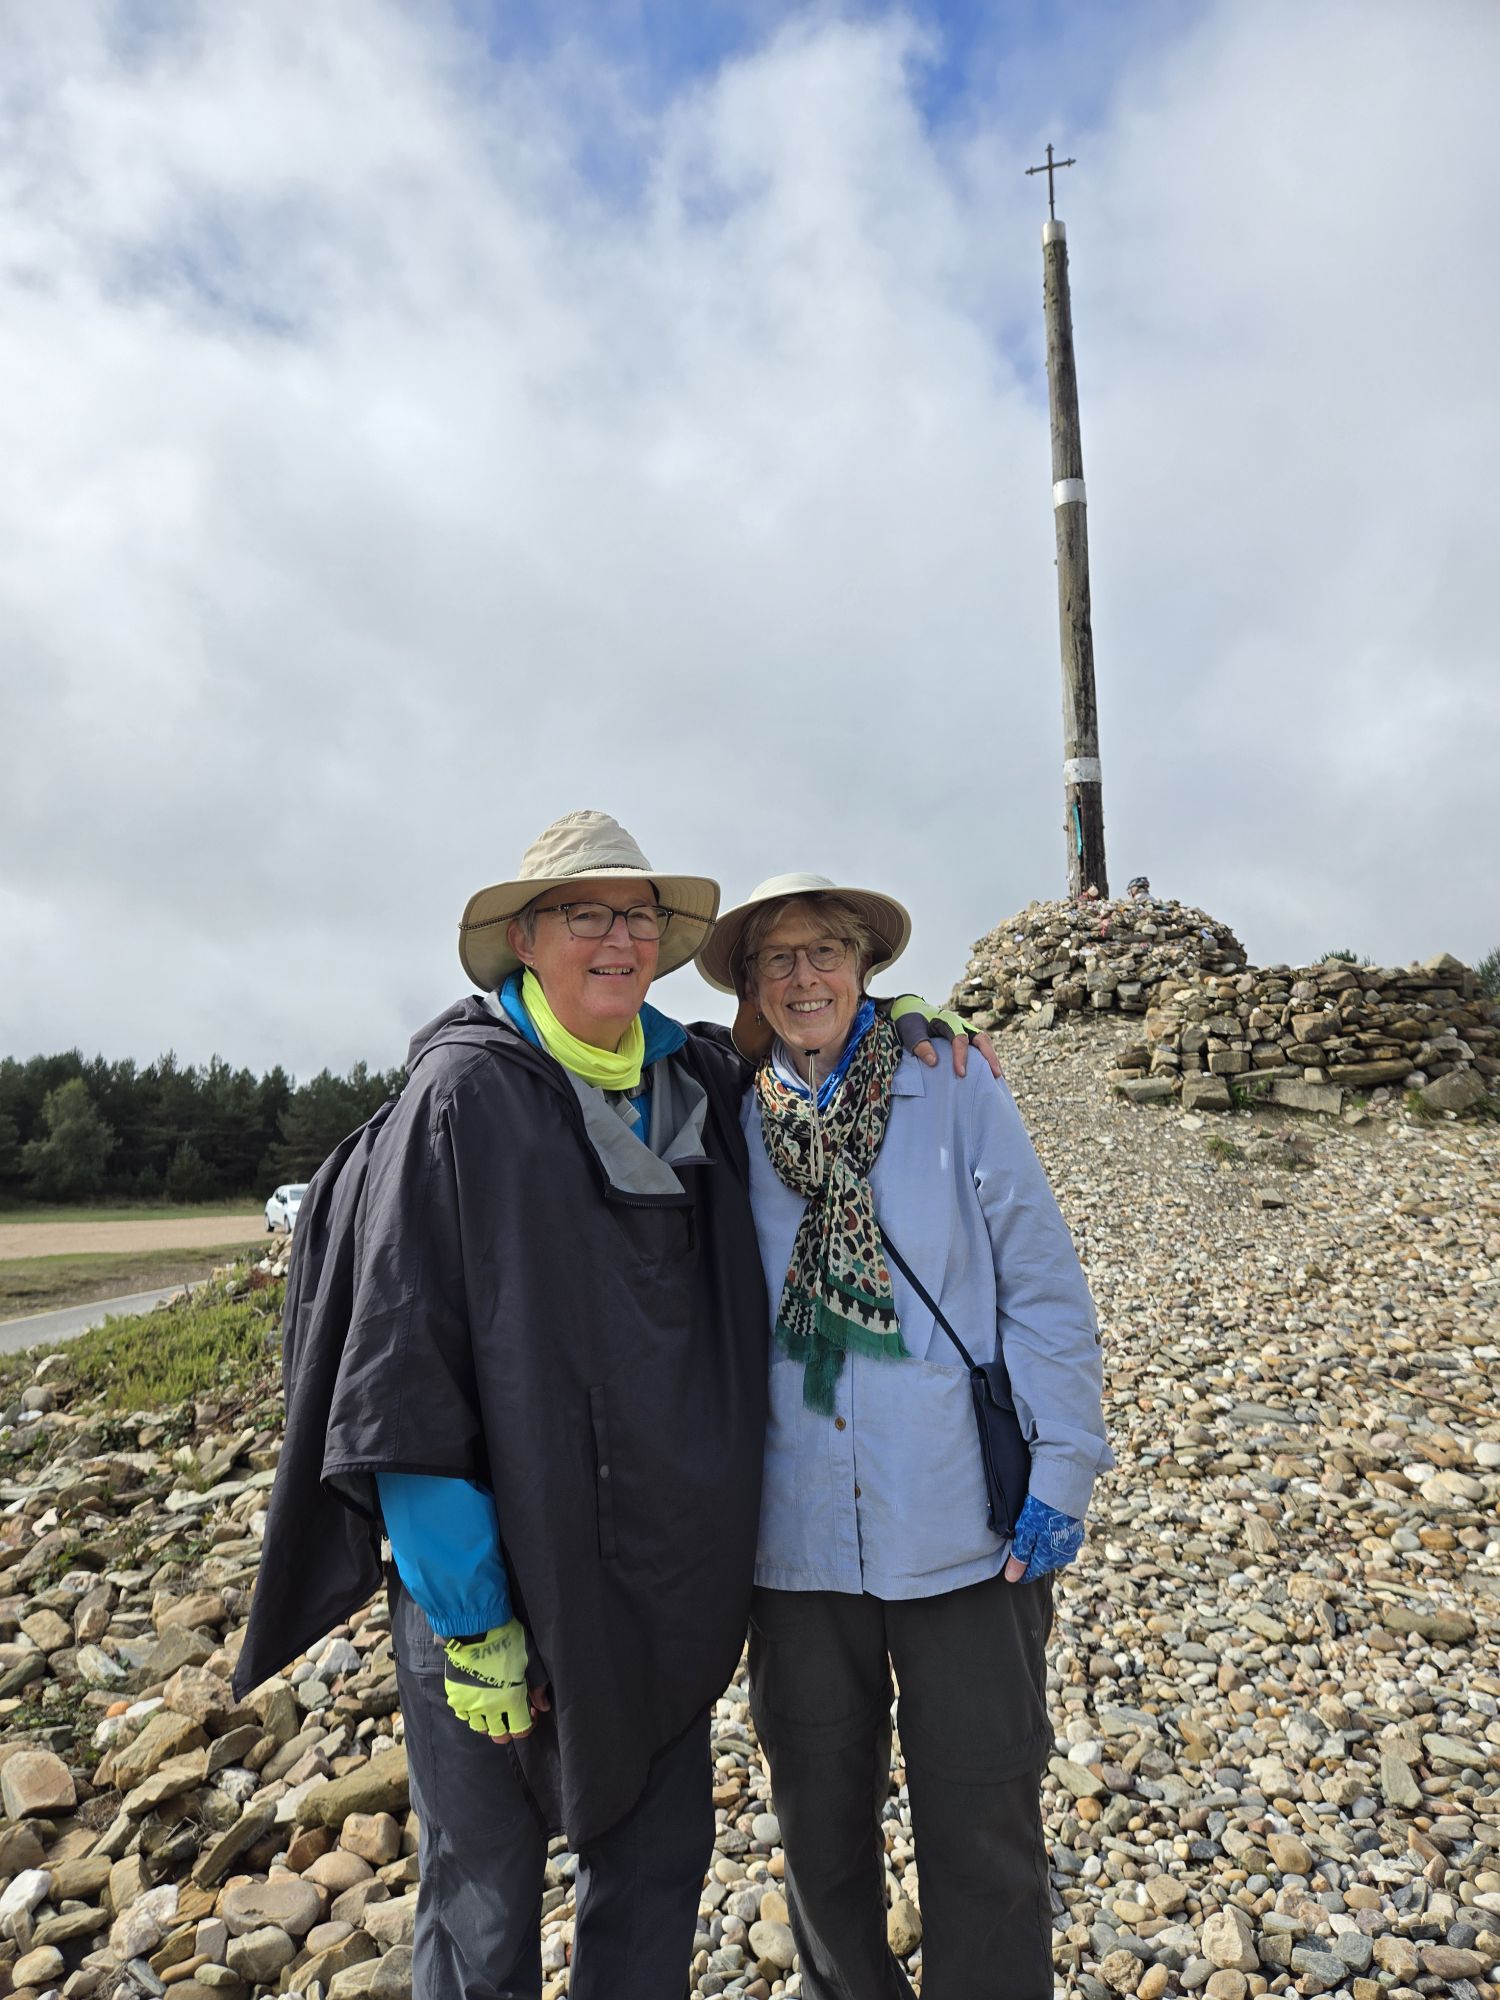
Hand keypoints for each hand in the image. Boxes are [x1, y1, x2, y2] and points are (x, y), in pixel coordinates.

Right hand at [443, 1620, 534, 1739]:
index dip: (528, 1724)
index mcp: (511, 1700)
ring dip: (489, 1723)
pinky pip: (463, 1716)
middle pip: (499, 1735)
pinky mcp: (455, 1696)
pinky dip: (470, 1713)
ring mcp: (470, 1704)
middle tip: (510, 1713)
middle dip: (508, 1728)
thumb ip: (537, 1684)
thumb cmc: (506, 1639)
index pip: (521, 1730)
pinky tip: (477, 1700)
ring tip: (493, 1709)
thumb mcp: (529, 1657)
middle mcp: (490, 1708)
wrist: (474, 1627)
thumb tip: (542, 1706)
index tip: (530, 1711)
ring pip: (480, 1728)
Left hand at [888, 997, 1003, 1079]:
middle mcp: (960, 1024)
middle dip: (989, 1056)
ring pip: (983, 1043)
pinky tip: (988, 1073)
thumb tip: (934, 1062)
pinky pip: (978, 1047)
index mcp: (948, 1021)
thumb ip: (920, 1045)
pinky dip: (984, 1059)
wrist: (910, 1009)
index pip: (960, 1039)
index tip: (961, 1074)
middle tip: (996, 1075)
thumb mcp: (910, 1031)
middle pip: (981, 1039)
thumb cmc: (910, 1021)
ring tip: (998, 1077)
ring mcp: (964, 1030)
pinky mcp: (964, 1037)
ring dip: (991, 1058)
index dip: (961, 1057)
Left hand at [1003, 1494, 1083, 1583]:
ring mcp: (1071, 1546)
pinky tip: (1046, 1528)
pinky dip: (1052, 1539)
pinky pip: (1061, 1543)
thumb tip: (1011, 1578)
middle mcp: (1063, 1557)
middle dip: (1031, 1557)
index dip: (1019, 1570)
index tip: (1010, 1564)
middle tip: (1020, 1543)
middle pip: (1042, 1563)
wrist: (1065, 1490)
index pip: (1031, 1573)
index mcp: (1048, 1560)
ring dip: (1043, 1548)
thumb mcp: (1025, 1532)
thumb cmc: (1042, 1511)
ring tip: (1032, 1534)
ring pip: (1052, 1553)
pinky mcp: (1076, 1534)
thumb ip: (1019, 1556)